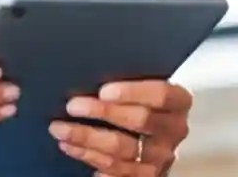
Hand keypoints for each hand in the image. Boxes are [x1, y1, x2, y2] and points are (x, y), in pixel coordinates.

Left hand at [48, 80, 192, 175]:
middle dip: (102, 112)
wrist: (153, 137)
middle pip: (139, 121)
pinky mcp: (144, 175)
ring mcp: (159, 157)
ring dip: (86, 138)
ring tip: (59, 128)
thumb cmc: (142, 102)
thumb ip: (129, 79)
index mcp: (178, 102)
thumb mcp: (144, 87)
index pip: (161, 94)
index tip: (103, 90)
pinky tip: (70, 146)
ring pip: (121, 149)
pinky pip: (114, 170)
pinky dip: (88, 157)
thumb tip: (92, 70)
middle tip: (72, 105)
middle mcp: (173, 130)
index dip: (132, 92)